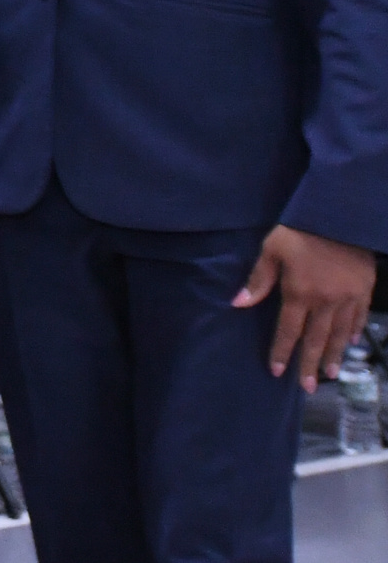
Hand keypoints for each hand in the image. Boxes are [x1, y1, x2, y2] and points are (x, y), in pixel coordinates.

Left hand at [236, 223, 378, 390]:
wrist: (339, 215)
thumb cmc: (299, 229)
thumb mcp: (272, 249)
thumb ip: (258, 279)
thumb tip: (237, 303)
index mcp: (300, 293)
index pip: (289, 330)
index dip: (281, 351)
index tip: (276, 370)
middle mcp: (326, 301)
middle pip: (316, 338)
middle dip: (309, 364)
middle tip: (307, 387)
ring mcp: (348, 297)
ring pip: (340, 333)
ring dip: (334, 354)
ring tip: (329, 374)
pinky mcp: (364, 289)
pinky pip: (359, 317)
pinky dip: (354, 331)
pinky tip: (351, 343)